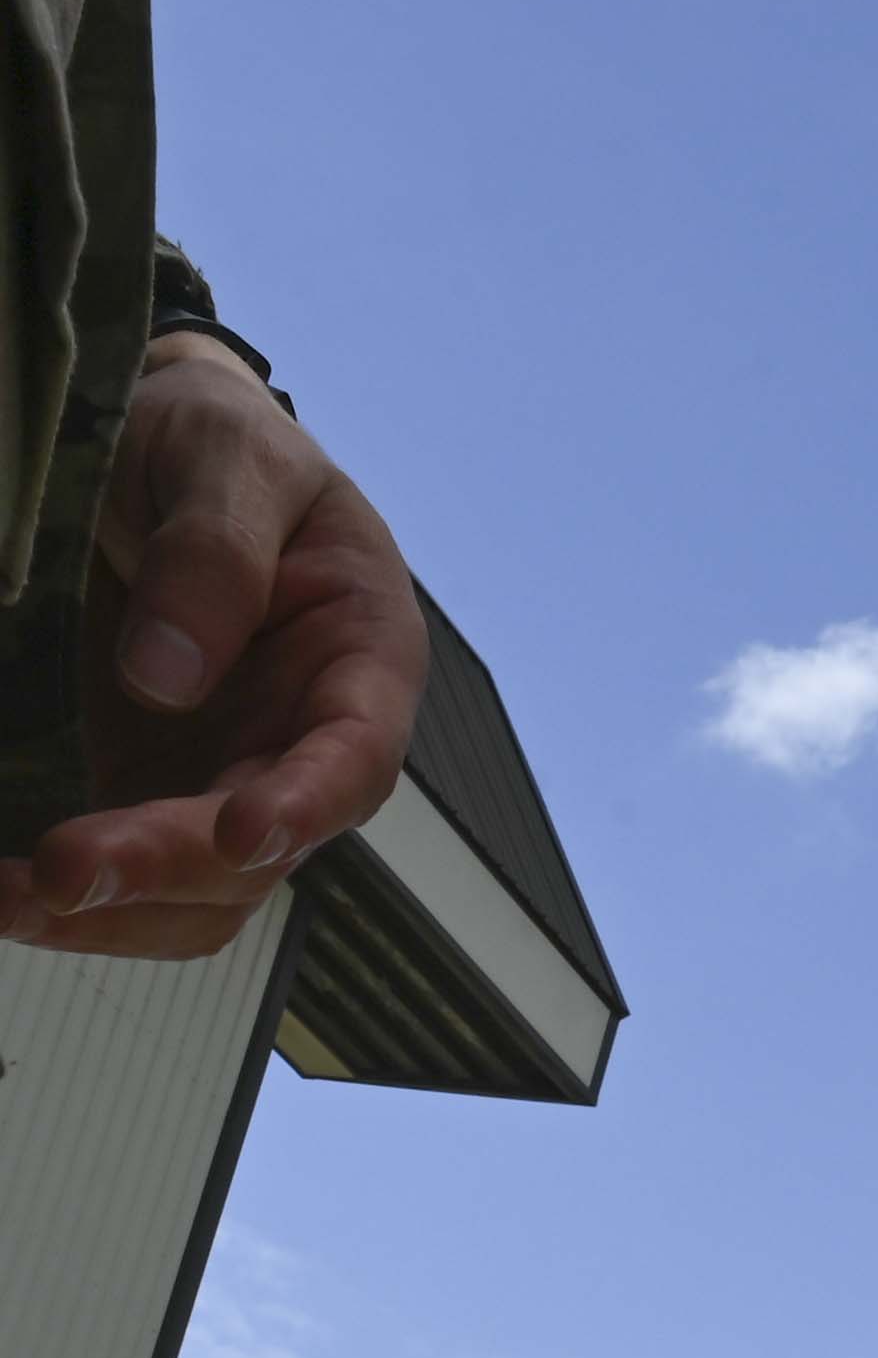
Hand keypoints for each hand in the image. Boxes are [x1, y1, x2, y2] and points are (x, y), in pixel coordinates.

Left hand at [0, 334, 427, 957]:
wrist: (156, 445)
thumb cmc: (218, 442)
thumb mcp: (228, 456)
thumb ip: (213, 553)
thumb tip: (165, 673)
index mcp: (362, 660)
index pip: (355, 754)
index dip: (306, 801)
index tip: (241, 832)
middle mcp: (305, 742)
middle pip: (260, 848)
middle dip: (165, 869)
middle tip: (63, 872)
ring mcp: (228, 776)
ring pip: (197, 894)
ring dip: (110, 915)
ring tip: (3, 901)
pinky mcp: (155, 790)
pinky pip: (129, 876)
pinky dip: (67, 902)